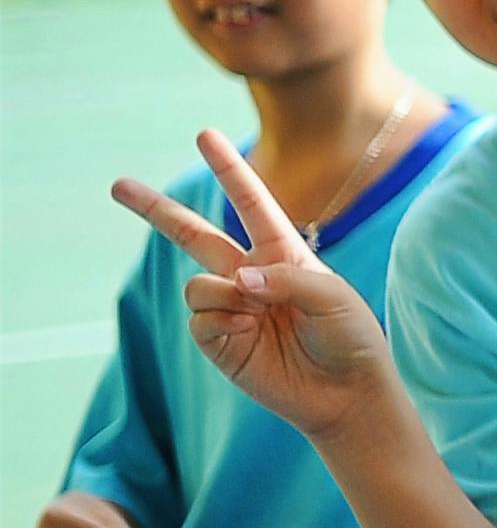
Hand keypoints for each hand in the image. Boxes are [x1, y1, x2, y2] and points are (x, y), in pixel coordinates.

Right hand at [107, 135, 402, 440]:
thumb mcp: (333, 297)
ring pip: (197, 283)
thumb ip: (287, 277)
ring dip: (225, 294)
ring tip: (260, 315)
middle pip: (193, 235)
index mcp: (283, 252)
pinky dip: (222, 323)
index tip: (204, 134)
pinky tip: (248, 336)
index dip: (228, 169)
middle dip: (155, 210)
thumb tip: (236, 280)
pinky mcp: (217, 340)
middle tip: (117, 185)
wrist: (345, 393)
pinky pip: (200, 318)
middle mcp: (251, 274)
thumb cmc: (350, 338)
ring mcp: (231, 306)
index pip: (250, 202)